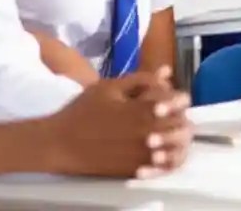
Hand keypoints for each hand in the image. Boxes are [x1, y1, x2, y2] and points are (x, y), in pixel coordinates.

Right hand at [44, 66, 191, 178]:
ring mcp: (142, 154)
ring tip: (163, 130)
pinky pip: (162, 164)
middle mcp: (147, 133)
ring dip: (174, 136)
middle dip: (179, 116)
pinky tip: (155, 147)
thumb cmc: (82, 111)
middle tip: (169, 113)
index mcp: (141, 109)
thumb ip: (141, 79)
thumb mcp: (109, 87)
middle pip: (180, 124)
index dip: (178, 97)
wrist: (61, 144)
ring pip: (174, 146)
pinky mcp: (136, 169)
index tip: (172, 97)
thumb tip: (166, 71)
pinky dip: (165, 155)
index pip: (177, 101)